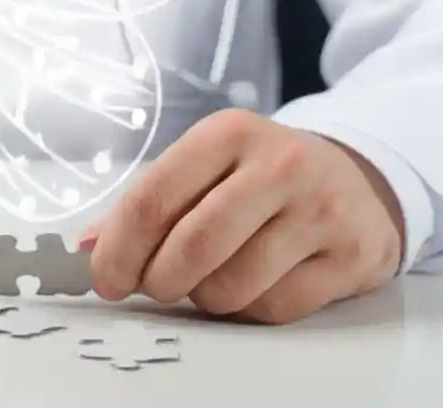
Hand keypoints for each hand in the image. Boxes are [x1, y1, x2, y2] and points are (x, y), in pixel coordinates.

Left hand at [85, 109, 403, 323]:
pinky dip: (249, 308)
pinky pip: (274, 307)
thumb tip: (88, 247)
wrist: (355, 181)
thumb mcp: (204, 168)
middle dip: (158, 281)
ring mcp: (320, 209)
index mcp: (228, 133)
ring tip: (209, 278)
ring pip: (232, 286)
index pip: (153, 199)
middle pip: (192, 246)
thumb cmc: (259, 177)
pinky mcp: (350, 255)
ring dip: (205, 297)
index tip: (106, 279)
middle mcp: (279, 164)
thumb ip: (146, 203)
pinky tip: (253, 284)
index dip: (119, 250)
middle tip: (153, 286)